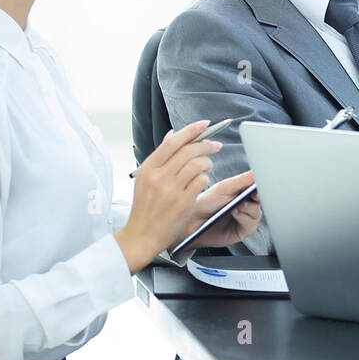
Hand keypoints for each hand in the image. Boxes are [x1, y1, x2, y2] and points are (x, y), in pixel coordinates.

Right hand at [116, 120, 220, 272]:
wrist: (142, 235)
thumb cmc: (146, 207)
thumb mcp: (145, 179)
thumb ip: (160, 157)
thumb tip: (173, 134)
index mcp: (148, 168)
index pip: (172, 142)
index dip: (191, 130)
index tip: (205, 124)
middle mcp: (158, 177)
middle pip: (188, 151)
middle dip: (206, 145)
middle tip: (216, 145)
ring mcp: (171, 190)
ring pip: (198, 164)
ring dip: (208, 162)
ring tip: (208, 166)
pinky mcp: (183, 202)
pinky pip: (202, 181)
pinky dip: (206, 178)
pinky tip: (203, 181)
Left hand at [174, 170, 262, 252]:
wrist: (192, 222)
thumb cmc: (205, 203)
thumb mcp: (223, 188)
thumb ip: (241, 181)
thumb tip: (256, 173)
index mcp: (243, 192)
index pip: (258, 188)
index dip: (260, 186)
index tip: (258, 184)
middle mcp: (246, 205)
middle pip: (261, 201)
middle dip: (256, 198)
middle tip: (251, 195)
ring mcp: (245, 218)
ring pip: (257, 213)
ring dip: (249, 209)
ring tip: (237, 206)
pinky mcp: (242, 230)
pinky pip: (250, 225)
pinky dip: (245, 219)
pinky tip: (236, 214)